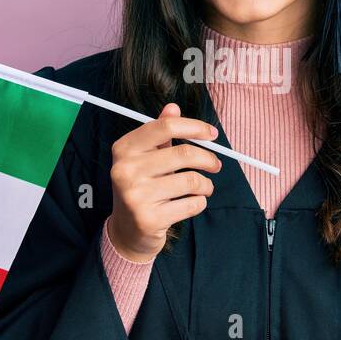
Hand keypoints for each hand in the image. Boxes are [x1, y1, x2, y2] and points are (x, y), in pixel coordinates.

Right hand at [105, 102, 221, 262]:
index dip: (194, 127)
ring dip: (206, 185)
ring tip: (204, 188)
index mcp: (124, 149)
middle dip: (208, 159)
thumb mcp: (144, 158)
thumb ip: (159, 133)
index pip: (165, 127)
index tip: (212, 134)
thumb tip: (173, 107)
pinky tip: (192, 203)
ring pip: (191, 181)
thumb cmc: (141, 188)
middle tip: (216, 165)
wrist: (126, 231)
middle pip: (184, 153)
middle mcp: (125, 170)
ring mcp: (135, 196)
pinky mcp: (149, 219)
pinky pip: (191, 204)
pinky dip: (199, 202)